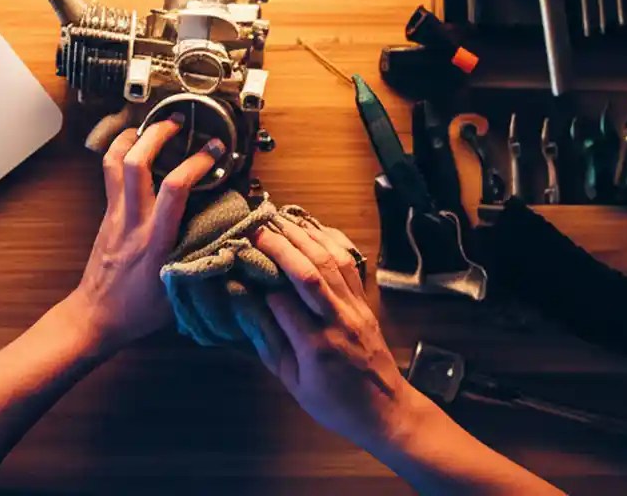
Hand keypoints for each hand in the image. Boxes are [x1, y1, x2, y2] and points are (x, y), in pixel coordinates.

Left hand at [65, 114, 223, 353]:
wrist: (95, 317)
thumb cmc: (138, 312)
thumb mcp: (180, 293)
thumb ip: (203, 263)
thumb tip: (232, 244)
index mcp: (155, 240)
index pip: (175, 188)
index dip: (196, 162)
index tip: (215, 149)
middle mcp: (133, 221)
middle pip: (137, 163)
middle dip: (157, 135)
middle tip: (177, 122)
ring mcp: (115, 216)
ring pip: (115, 164)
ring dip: (132, 138)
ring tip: (149, 125)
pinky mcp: (106, 216)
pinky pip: (111, 175)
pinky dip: (121, 154)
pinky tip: (133, 148)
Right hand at [247, 219, 422, 453]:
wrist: (386, 410)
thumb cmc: (334, 402)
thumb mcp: (293, 384)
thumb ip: (269, 345)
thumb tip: (244, 311)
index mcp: (316, 347)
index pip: (282, 302)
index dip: (260, 279)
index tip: (239, 260)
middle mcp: (338, 320)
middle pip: (309, 272)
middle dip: (281, 245)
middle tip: (256, 226)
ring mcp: (356, 307)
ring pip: (331, 261)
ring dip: (305, 235)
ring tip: (280, 218)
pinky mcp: (365, 301)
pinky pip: (349, 264)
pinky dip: (331, 240)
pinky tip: (313, 228)